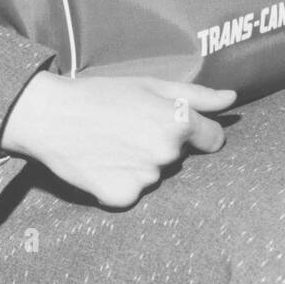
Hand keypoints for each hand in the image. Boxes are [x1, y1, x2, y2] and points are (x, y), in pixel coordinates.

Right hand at [0, 71, 236, 208]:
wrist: (53, 117)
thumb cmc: (103, 94)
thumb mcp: (151, 85)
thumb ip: (198, 95)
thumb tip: (232, 99)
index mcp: (179, 122)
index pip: (213, 139)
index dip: (200, 133)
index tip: (184, 128)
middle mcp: (167, 153)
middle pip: (179, 156)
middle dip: (163, 144)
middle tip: (131, 127)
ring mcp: (145, 178)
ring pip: (155, 174)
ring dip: (141, 163)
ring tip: (113, 143)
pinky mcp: (122, 198)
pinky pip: (132, 192)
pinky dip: (121, 181)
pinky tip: (104, 162)